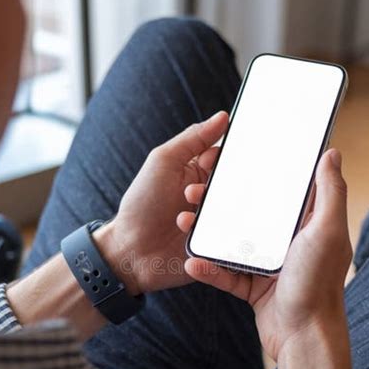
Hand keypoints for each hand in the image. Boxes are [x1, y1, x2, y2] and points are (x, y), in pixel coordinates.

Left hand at [96, 111, 228, 295]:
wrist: (130, 251)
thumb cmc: (143, 204)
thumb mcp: (163, 162)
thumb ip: (192, 138)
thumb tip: (222, 117)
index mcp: (202, 174)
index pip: (228, 159)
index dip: (223, 158)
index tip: (207, 162)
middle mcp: (213, 198)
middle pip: (238, 187)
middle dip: (219, 189)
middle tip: (193, 194)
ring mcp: (217, 224)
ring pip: (238, 215)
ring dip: (212, 215)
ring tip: (183, 219)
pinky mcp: (219, 249)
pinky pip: (234, 244)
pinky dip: (216, 244)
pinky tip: (190, 240)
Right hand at [177, 149, 351, 361]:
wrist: (304, 338)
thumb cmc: (319, 283)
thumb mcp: (327, 231)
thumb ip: (330, 192)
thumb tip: (332, 153)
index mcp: (306, 225)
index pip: (282, 192)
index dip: (262, 174)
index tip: (236, 157)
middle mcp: (288, 243)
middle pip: (250, 215)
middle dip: (222, 202)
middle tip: (197, 190)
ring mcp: (269, 267)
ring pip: (232, 243)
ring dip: (207, 233)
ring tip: (185, 220)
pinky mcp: (253, 289)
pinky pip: (226, 275)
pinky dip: (208, 269)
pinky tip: (191, 260)